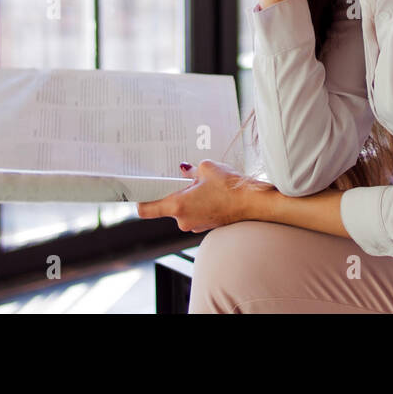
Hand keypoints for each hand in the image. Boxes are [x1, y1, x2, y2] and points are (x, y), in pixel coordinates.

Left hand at [136, 160, 273, 232]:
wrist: (253, 203)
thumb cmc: (230, 187)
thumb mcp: (206, 168)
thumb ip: (190, 170)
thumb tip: (184, 171)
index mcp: (178, 206)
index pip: (146, 209)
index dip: (139, 199)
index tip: (139, 189)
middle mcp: (183, 220)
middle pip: (165, 206)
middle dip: (171, 190)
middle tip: (178, 175)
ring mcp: (195, 225)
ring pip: (182, 208)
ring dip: (186, 196)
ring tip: (199, 182)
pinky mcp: (206, 225)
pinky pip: (194, 212)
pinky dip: (197, 202)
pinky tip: (209, 191)